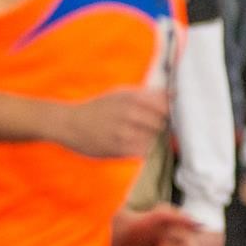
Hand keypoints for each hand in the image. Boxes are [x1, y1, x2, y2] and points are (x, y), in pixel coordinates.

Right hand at [51, 87, 168, 158]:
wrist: (69, 124)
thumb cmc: (98, 108)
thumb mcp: (120, 94)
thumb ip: (148, 95)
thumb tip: (176, 94)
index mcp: (132, 97)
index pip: (167, 105)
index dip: (171, 112)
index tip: (168, 116)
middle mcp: (130, 112)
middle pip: (164, 123)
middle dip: (163, 127)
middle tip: (154, 129)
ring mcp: (124, 131)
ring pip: (156, 139)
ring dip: (156, 141)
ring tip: (144, 138)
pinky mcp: (119, 148)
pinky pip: (145, 152)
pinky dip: (146, 151)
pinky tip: (137, 147)